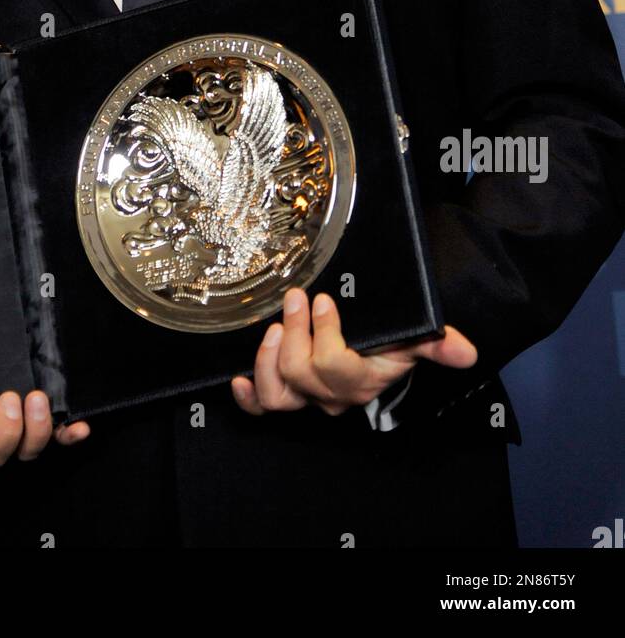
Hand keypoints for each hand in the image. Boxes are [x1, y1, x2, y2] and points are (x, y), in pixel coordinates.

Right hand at [0, 390, 90, 466]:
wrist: (10, 344)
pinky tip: (79, 428)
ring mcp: (17, 439)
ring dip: (35, 430)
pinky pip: (58, 440)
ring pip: (25, 452)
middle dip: (5, 432)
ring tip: (38, 399)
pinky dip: (68, 435)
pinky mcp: (44, 430)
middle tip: (9, 399)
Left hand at [231, 287, 476, 416]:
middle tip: (295, 299)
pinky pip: (263, 406)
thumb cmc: (391, 343)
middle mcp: (333, 395)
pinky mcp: (286, 394)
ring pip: (279, 394)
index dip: (324, 334)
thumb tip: (467, 351)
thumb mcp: (414, 337)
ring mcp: (307, 397)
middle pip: (303, 375)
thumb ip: (437, 342)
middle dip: (295, 333)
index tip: (322, 300)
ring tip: (275, 327)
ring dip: (269, 358)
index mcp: (364, 379)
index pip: (338, 368)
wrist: (377, 358)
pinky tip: (238, 378)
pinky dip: (248, 395)